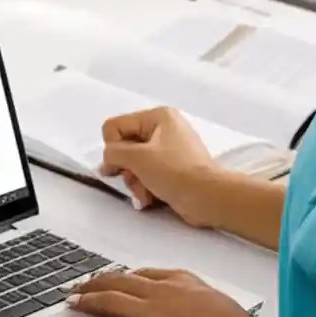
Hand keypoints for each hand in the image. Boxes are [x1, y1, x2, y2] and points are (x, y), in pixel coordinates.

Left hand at [61, 268, 268, 316]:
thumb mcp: (215, 299)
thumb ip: (194, 293)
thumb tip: (185, 296)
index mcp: (181, 280)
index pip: (142, 273)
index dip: (121, 276)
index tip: (111, 278)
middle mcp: (162, 292)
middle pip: (118, 282)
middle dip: (95, 283)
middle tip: (80, 285)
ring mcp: (152, 315)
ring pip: (108, 302)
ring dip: (85, 300)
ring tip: (70, 302)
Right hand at [100, 107, 226, 226]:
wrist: (208, 197)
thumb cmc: (174, 171)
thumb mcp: (138, 157)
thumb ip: (114, 153)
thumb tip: (108, 161)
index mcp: (157, 116)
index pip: (115, 127)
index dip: (113, 149)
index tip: (119, 166)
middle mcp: (163, 129)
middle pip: (125, 147)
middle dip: (127, 170)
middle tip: (136, 181)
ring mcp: (169, 150)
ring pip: (134, 165)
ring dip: (135, 183)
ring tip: (145, 194)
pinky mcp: (172, 170)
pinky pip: (148, 175)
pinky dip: (146, 188)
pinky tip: (151, 199)